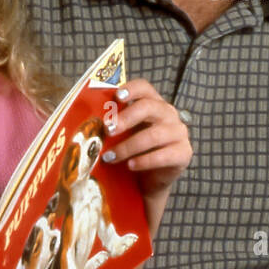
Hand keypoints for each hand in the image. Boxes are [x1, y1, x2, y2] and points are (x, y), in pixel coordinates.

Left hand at [103, 78, 191, 229]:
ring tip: (110, 157)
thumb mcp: (123, 135)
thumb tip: (85, 121)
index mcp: (154, 104)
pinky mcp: (184, 153)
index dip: (132, 89)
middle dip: (126, 118)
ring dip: (129, 146)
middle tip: (108, 130)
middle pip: (149, 107)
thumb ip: (113, 125)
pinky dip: (144, 161)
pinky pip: (164, 155)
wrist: (149, 180)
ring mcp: (179, 133)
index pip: (145, 88)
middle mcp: (169, 114)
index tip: (116, 96)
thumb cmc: (133, 152)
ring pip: (154, 135)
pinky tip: (130, 166)